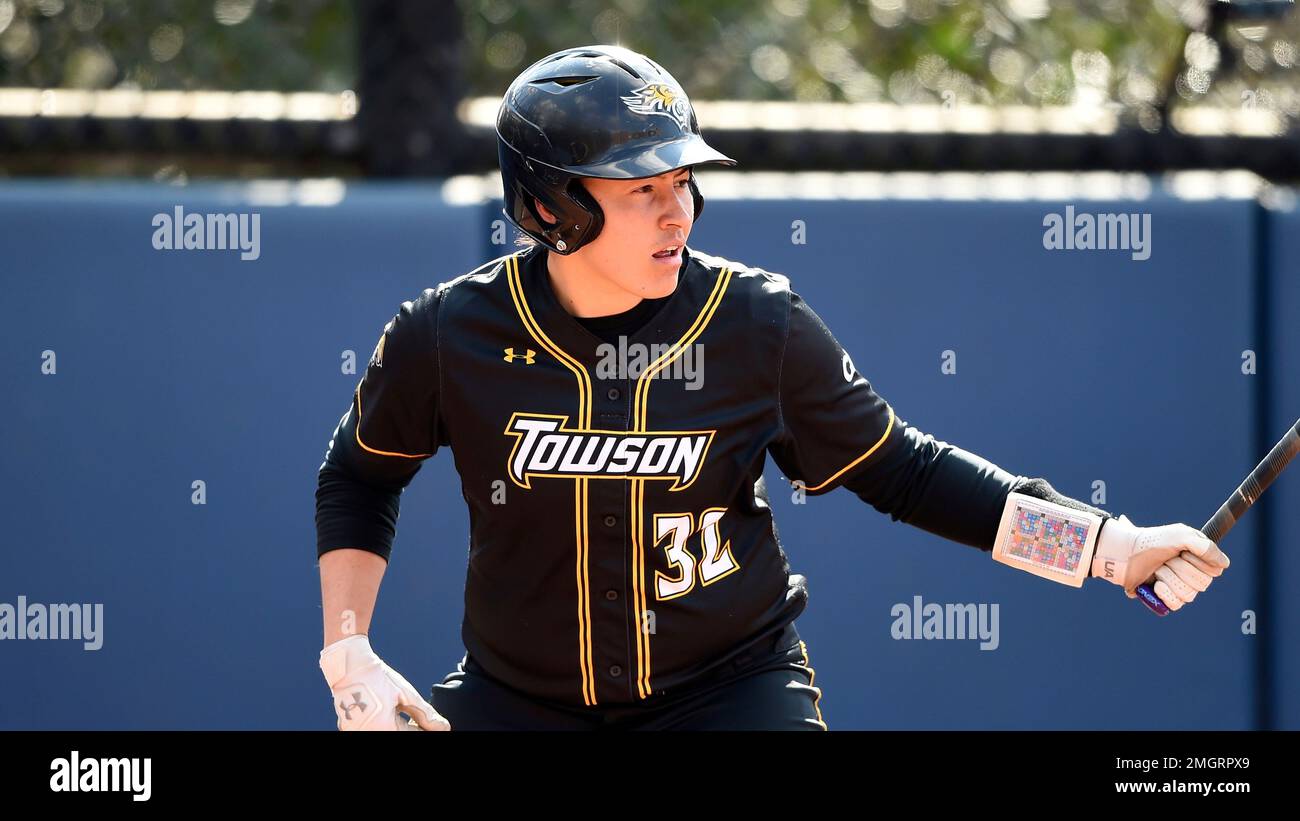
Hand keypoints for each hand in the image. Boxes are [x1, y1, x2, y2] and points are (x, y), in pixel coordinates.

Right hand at [319, 634, 450, 730]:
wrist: (349, 666)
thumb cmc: (378, 678)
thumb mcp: (406, 694)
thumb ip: (425, 714)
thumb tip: (443, 728)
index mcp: (383, 728)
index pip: (412, 735)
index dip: (425, 729)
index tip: (433, 725)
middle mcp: (367, 733)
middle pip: (398, 734)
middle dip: (411, 728)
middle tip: (418, 719)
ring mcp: (355, 731)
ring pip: (385, 731)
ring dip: (396, 727)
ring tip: (399, 711)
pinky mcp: (348, 728)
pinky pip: (371, 729)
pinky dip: (382, 725)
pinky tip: (387, 712)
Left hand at [1092, 515, 1230, 610]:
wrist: (1125, 552)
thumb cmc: (1153, 541)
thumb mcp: (1181, 536)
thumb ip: (1206, 548)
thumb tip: (1225, 564)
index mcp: (1199, 559)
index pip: (1214, 571)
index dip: (1198, 562)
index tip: (1182, 551)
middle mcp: (1192, 574)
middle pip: (1202, 584)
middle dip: (1181, 569)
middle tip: (1166, 559)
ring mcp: (1178, 587)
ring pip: (1189, 594)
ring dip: (1170, 579)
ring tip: (1158, 569)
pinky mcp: (1164, 598)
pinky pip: (1176, 605)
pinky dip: (1164, 593)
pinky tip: (1155, 584)